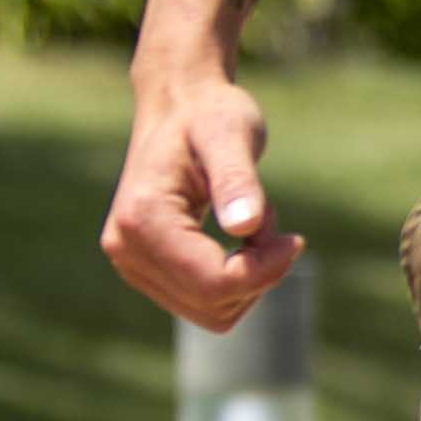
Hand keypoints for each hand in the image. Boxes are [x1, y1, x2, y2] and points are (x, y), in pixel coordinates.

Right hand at [106, 59, 299, 325]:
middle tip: (268, 219)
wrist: (180, 108)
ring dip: (247, 276)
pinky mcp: (145, 271)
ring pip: (212, 312)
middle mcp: (126, 248)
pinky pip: (204, 303)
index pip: (213, 284)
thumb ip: (237, 179)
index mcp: (142, 218)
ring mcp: (130, 263)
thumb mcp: (231, 134)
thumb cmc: (210, 114)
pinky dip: (234, 279)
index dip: (265, 272)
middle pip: (213, 305)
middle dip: (257, 273)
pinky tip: (236, 236)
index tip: (294, 238)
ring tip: (249, 219)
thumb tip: (245, 226)